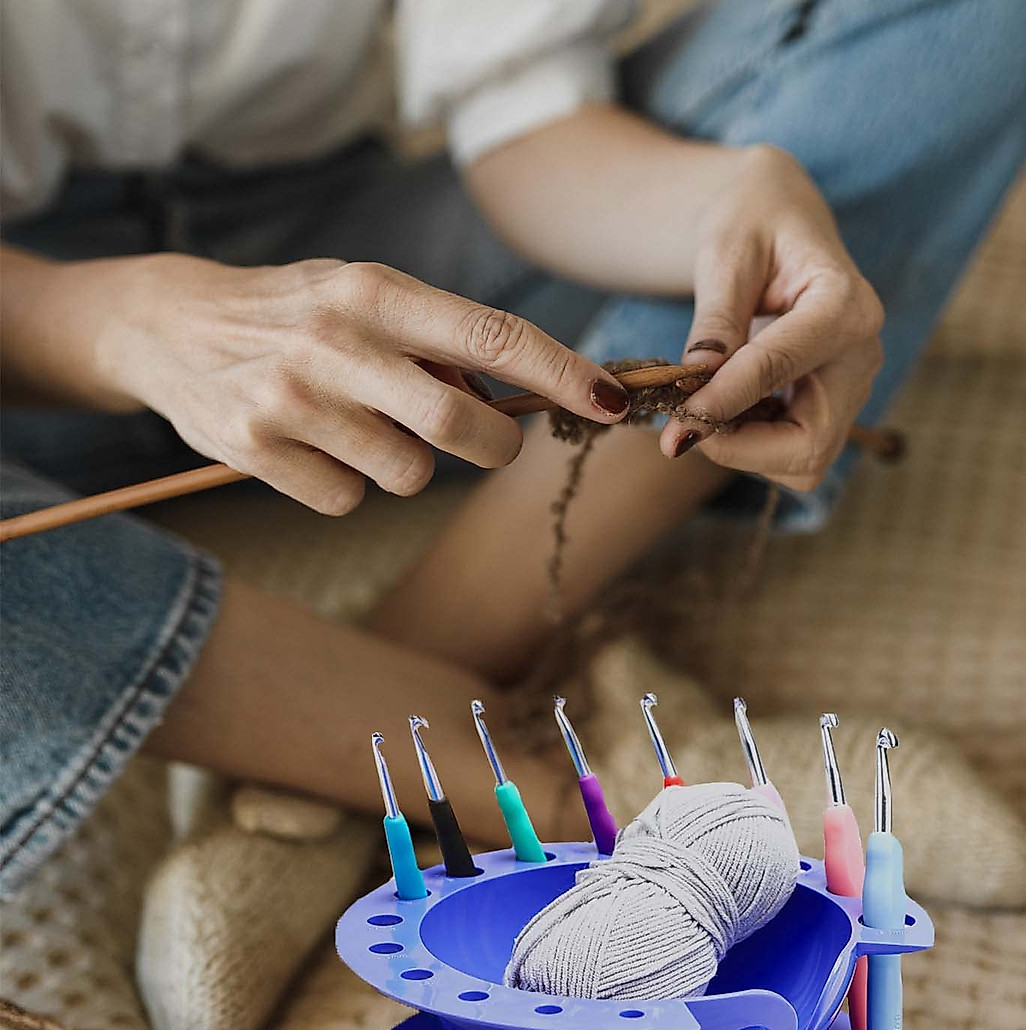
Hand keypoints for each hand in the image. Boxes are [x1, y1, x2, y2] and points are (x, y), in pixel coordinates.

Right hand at [79, 253, 629, 513]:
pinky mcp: (257, 450)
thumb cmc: (299, 312)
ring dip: (406, 463)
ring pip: (409, 474)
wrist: (171, 325)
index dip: (563, 374)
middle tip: (486, 440)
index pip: (493, 334)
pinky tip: (313, 445)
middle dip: (493, 445)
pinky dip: (347, 483)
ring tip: (360, 423)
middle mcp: (337, 342)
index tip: (611, 400)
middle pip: (463, 427)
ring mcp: (293, 398)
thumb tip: (516, 401)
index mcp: (377, 291)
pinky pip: (348, 499)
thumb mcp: (365, 296)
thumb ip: (438, 343)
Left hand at [660, 146, 883, 490]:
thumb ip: (716, 318)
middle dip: (741, 448)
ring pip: (804, 460)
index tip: (676, 424)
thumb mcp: (725, 254)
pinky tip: (724, 410)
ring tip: (702, 407)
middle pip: (810, 443)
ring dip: (745, 451)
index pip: (781, 369)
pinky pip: (796, 453)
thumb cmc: (752, 221)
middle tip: (682, 427)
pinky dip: (754, 447)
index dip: (724, 403)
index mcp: (845, 305)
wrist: (776, 219)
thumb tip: (698, 380)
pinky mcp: (836, 404)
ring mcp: (854, 385)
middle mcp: (862, 354)